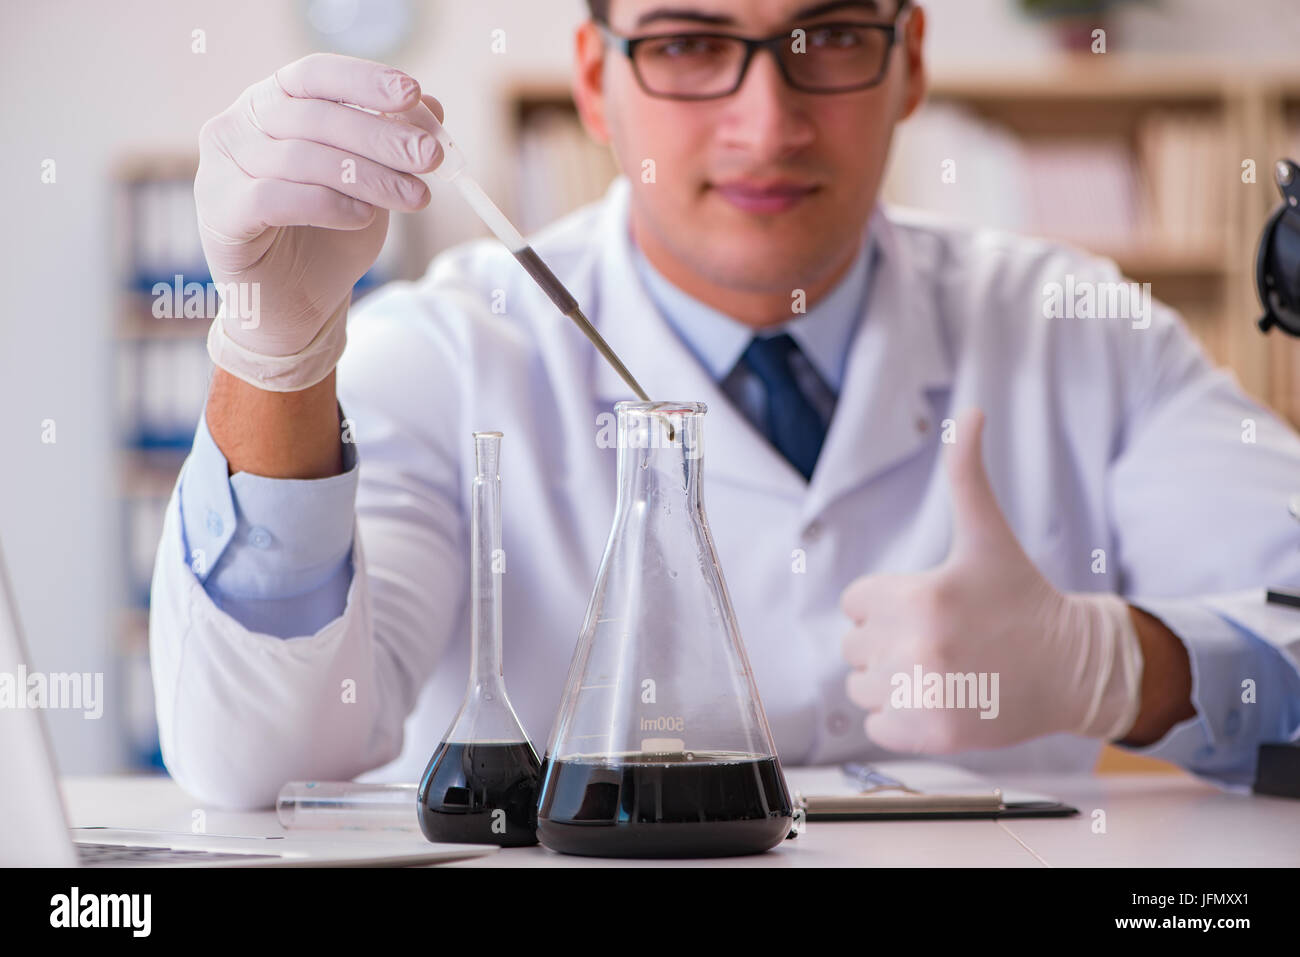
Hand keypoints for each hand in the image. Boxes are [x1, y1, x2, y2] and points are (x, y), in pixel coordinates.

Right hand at [194, 53, 445, 387]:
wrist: (298, 305)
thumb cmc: (331, 236)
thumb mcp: (372, 183)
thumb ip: (391, 142)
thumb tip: (432, 106)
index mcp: (270, 104)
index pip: (314, 75)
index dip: (363, 80)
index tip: (412, 93)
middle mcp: (237, 126)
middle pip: (314, 116)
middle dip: (381, 135)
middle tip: (431, 156)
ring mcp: (220, 168)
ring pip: (300, 157)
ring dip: (368, 176)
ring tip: (414, 197)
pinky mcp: (219, 213)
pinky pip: (275, 197)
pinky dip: (327, 203)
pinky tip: (362, 216)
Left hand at [839, 408, 1143, 753]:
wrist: (1073, 668)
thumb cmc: (1022, 596)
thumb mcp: (987, 534)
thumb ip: (966, 474)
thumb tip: (971, 410)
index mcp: (918, 597)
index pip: (854, 603)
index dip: (885, 602)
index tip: (928, 605)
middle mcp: (916, 648)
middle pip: (853, 647)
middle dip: (887, 642)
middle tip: (939, 639)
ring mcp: (923, 696)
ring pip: (862, 688)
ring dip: (891, 682)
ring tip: (942, 669)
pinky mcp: (930, 736)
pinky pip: (877, 727)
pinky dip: (900, 720)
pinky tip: (940, 701)